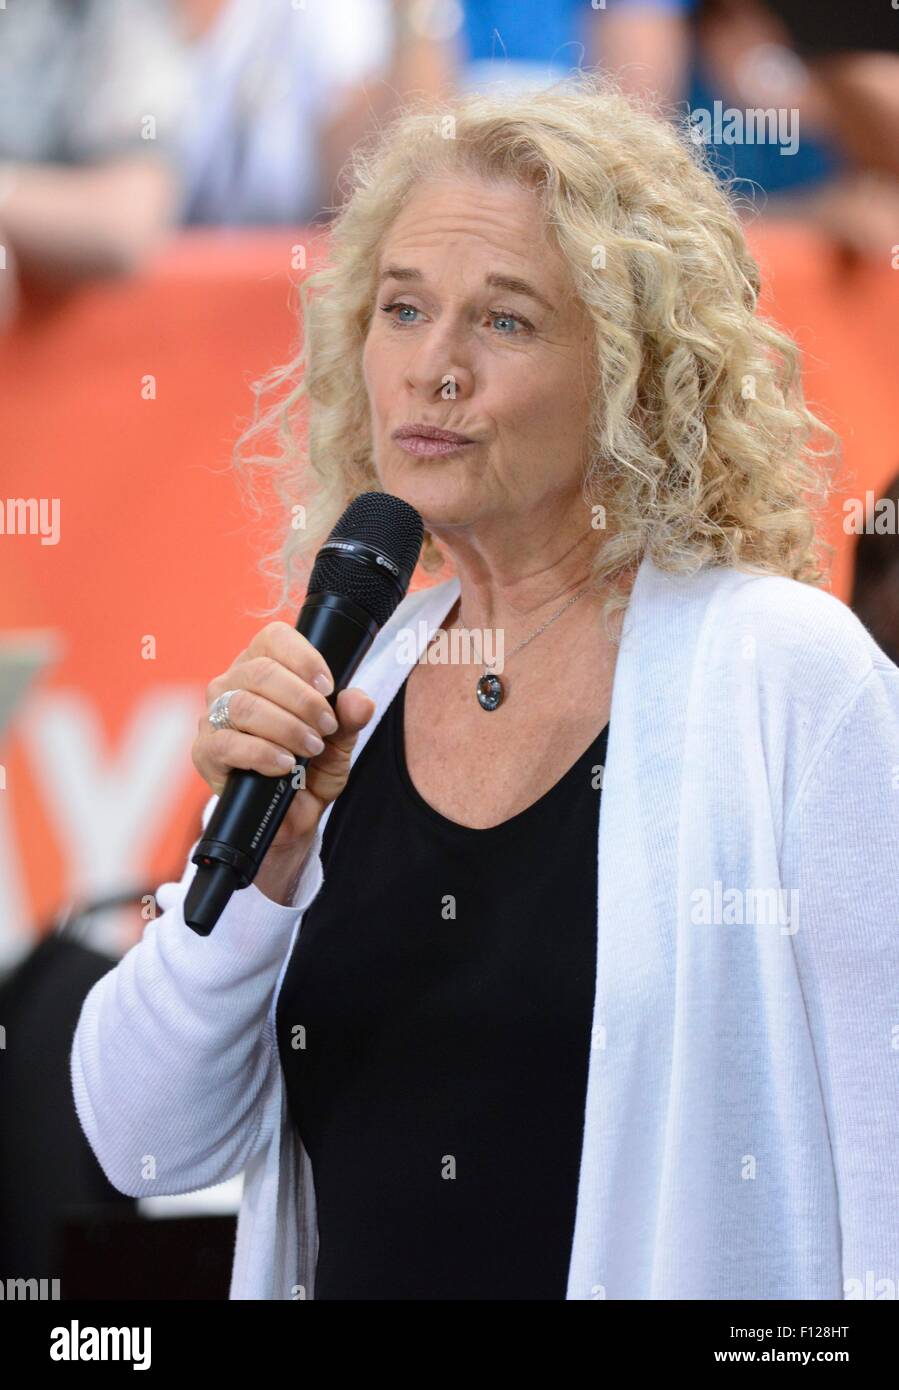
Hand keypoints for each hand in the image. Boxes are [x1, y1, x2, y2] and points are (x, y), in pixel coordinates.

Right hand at [192, 622, 375, 896]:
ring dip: (286, 727)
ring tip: (310, 748)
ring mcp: (213, 716)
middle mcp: (233, 684)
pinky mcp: (205, 751)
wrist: (292, 817)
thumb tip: (359, 700)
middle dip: (302, 701)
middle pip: (260, 671)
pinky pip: (227, 743)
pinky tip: (284, 764)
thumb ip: (350, 718)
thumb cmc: (311, 768)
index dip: (304, 658)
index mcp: (264, 666)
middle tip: (325, 728)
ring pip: (244, 705)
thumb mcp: (339, 743)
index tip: (329, 687)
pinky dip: (262, 753)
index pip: (274, 638)